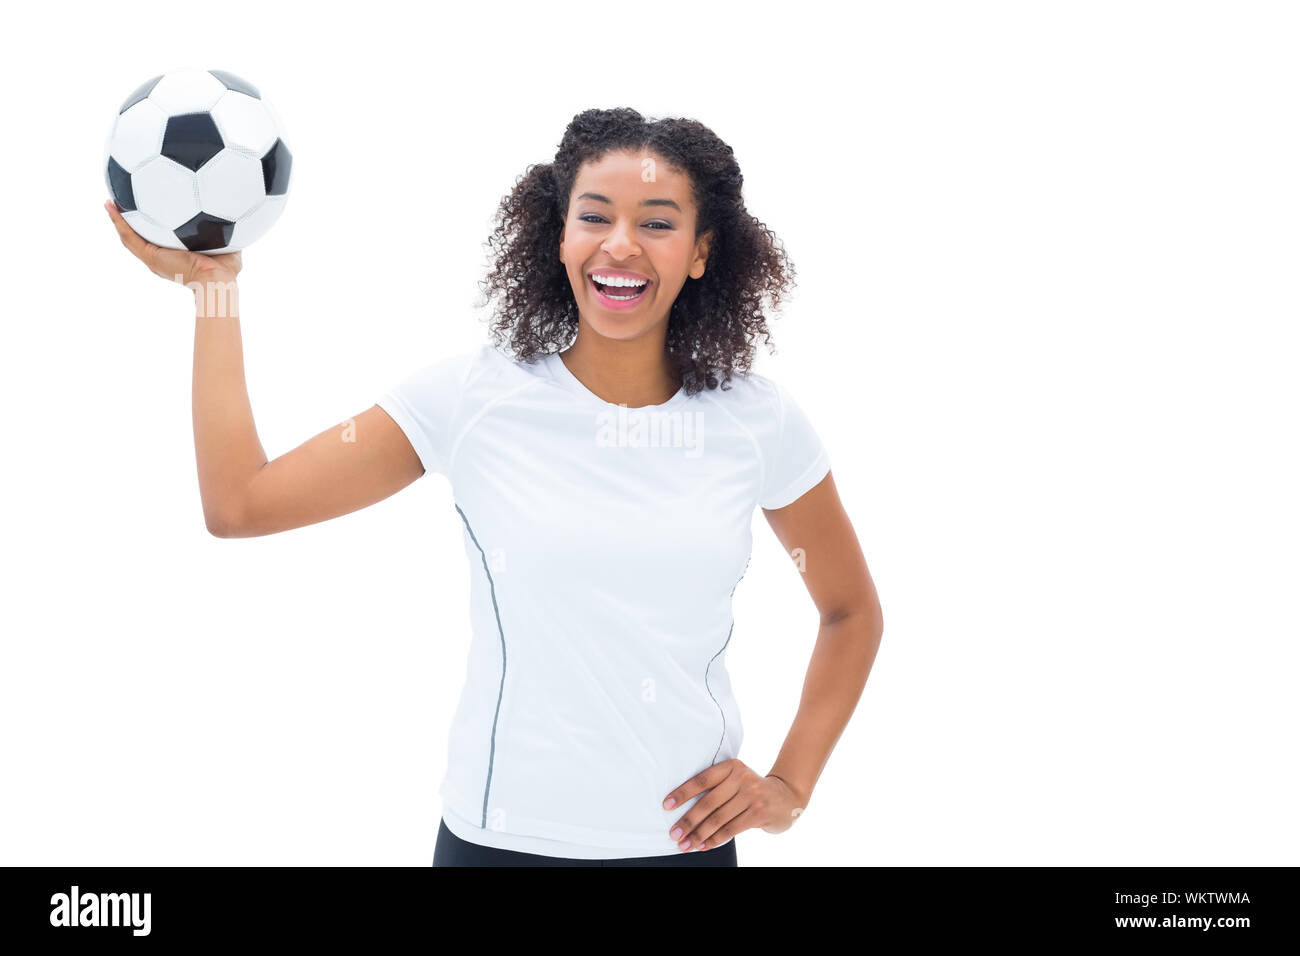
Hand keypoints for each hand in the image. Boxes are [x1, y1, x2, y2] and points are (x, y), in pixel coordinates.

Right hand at [104, 199, 242, 285]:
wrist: (217, 280)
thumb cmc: (225, 272)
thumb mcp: (227, 249)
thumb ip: (226, 236)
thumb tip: (235, 221)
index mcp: (174, 259)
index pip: (157, 242)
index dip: (149, 229)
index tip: (145, 215)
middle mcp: (160, 260)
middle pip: (138, 239)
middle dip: (129, 223)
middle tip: (120, 205)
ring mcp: (153, 259)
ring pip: (128, 237)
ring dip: (118, 219)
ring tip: (109, 202)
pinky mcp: (150, 256)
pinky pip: (129, 236)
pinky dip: (118, 221)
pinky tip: (110, 206)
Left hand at [661, 759, 805, 851]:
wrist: (787, 798)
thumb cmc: (752, 791)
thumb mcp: (737, 780)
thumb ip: (716, 788)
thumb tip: (683, 810)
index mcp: (731, 766)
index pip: (702, 779)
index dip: (683, 792)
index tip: (666, 805)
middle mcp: (742, 777)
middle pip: (708, 802)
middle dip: (688, 820)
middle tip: (674, 834)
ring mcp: (752, 795)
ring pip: (718, 819)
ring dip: (699, 834)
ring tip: (685, 845)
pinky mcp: (759, 812)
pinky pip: (730, 829)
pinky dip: (714, 840)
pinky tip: (703, 846)